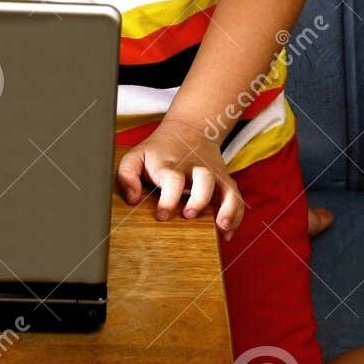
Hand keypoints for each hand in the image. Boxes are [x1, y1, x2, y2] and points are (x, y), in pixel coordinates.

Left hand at [115, 120, 246, 238]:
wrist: (189, 130)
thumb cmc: (159, 151)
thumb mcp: (136, 156)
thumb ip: (127, 176)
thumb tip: (132, 199)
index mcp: (171, 165)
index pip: (173, 179)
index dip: (168, 199)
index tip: (162, 216)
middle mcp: (196, 169)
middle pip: (204, 179)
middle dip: (199, 199)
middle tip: (189, 214)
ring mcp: (213, 175)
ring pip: (227, 188)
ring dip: (227, 208)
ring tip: (222, 227)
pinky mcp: (224, 181)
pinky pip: (236, 197)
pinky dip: (236, 215)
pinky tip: (227, 233)